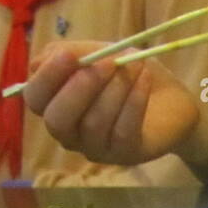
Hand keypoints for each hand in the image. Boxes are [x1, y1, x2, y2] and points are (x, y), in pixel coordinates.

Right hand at [21, 41, 199, 166]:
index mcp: (57, 104)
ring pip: (93, 124)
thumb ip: (73, 52)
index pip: (36, 99)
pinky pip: (123, 131)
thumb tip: (43, 61)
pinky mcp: (124, 154)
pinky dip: (135, 100)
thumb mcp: (100, 53)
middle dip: (80, 89)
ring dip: (116, 89)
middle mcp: (71, 132)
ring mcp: (96, 148)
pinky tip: (145, 79)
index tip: (68, 55)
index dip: (47, 78)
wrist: (172, 98)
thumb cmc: (128, 75)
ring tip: (135, 65)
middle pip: (57, 120)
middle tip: (107, 63)